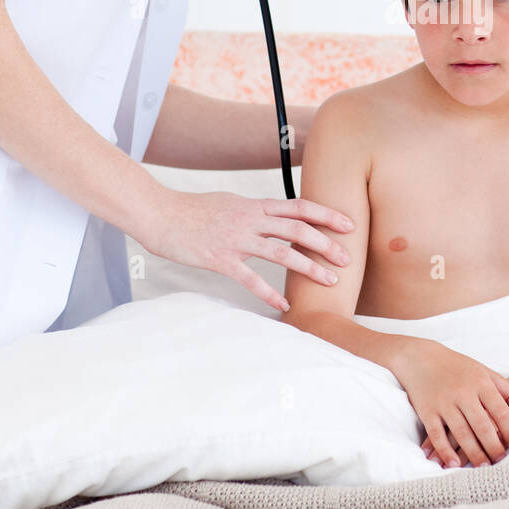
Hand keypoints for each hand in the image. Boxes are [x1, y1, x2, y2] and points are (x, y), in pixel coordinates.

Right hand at [137, 187, 354, 312]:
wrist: (160, 214)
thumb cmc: (193, 210)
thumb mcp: (230, 203)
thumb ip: (253, 211)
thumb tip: (273, 216)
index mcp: (254, 206)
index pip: (299, 206)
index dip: (327, 214)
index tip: (348, 225)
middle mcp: (250, 220)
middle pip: (298, 229)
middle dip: (327, 244)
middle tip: (348, 258)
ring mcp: (236, 239)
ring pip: (282, 253)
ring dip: (309, 268)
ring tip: (330, 280)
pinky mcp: (220, 259)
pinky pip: (250, 279)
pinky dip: (269, 294)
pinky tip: (284, 306)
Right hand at [397, 339, 508, 467]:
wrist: (421, 358)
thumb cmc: (458, 367)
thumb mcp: (485, 373)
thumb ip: (508, 392)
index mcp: (480, 382)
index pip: (500, 411)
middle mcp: (462, 393)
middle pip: (482, 426)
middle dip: (494, 447)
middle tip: (501, 459)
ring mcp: (444, 403)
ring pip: (462, 434)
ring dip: (474, 453)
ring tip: (484, 466)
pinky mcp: (427, 411)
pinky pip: (437, 435)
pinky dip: (445, 451)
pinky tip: (455, 463)